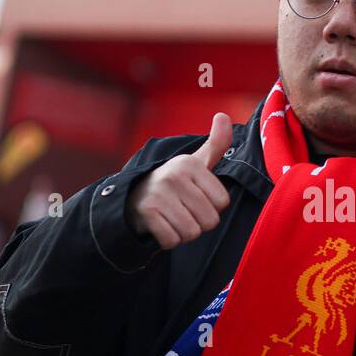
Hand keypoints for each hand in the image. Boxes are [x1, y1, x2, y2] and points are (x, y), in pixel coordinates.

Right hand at [126, 113, 232, 249]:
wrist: (132, 196)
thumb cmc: (174, 182)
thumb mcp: (196, 162)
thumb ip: (215, 144)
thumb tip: (223, 116)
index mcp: (191, 164)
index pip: (222, 203)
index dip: (212, 207)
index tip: (196, 198)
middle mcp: (175, 176)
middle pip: (209, 221)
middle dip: (199, 223)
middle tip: (184, 211)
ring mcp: (159, 194)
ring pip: (192, 233)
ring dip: (184, 233)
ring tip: (173, 218)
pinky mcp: (147, 212)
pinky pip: (172, 240)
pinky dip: (169, 240)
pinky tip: (161, 226)